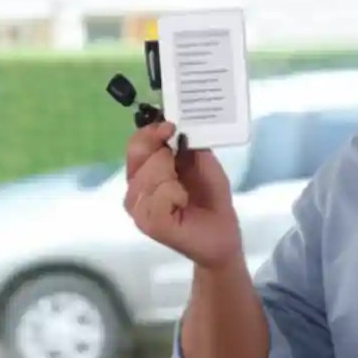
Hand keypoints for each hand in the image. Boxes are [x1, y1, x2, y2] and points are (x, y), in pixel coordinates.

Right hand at [122, 121, 240, 269]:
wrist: (222, 233)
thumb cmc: (210, 198)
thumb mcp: (202, 162)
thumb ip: (186, 144)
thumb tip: (170, 124)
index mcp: (146, 172)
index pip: (135, 145)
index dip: (150, 132)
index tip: (169, 127)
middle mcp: (137, 189)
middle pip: (138, 155)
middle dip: (164, 155)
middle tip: (181, 168)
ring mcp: (139, 208)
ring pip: (148, 175)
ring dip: (173, 178)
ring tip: (184, 193)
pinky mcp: (148, 223)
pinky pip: (158, 195)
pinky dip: (175, 194)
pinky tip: (182, 203)